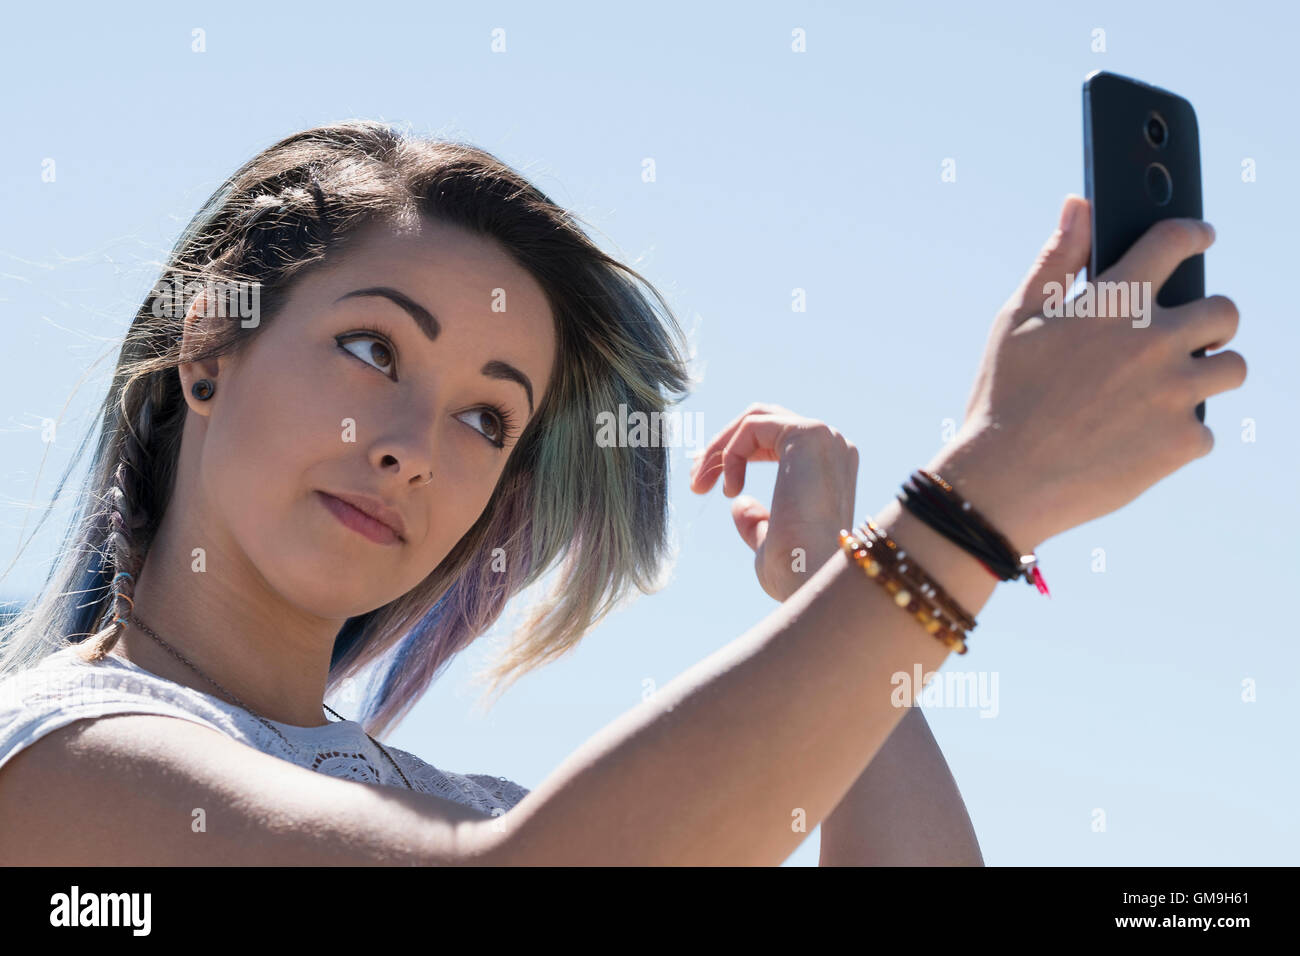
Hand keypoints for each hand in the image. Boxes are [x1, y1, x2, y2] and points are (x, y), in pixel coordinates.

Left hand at [688, 403, 857, 601]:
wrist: (812, 576)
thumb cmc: (795, 571)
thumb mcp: (769, 544)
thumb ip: (757, 522)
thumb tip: (739, 504)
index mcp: (829, 468)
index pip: (776, 440)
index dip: (735, 454)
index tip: (703, 482)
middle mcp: (832, 446)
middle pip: (764, 421)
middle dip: (722, 446)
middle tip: (695, 479)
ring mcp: (823, 437)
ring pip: (755, 418)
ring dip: (720, 448)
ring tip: (700, 483)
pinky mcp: (808, 434)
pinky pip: (752, 427)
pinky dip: (730, 454)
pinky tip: (730, 489)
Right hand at [954, 194, 1246, 549]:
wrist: (1003, 482)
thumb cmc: (1003, 396)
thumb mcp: (1017, 321)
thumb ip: (1056, 260)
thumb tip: (1079, 203)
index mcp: (1114, 303)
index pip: (1176, 242)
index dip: (1194, 234)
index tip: (1201, 238)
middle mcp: (1155, 340)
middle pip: (1224, 311)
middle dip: (1207, 320)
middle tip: (1180, 339)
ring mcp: (1176, 393)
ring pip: (1231, 368)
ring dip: (1207, 374)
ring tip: (1167, 391)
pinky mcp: (1183, 442)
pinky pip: (1206, 430)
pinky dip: (1179, 435)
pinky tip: (1139, 440)